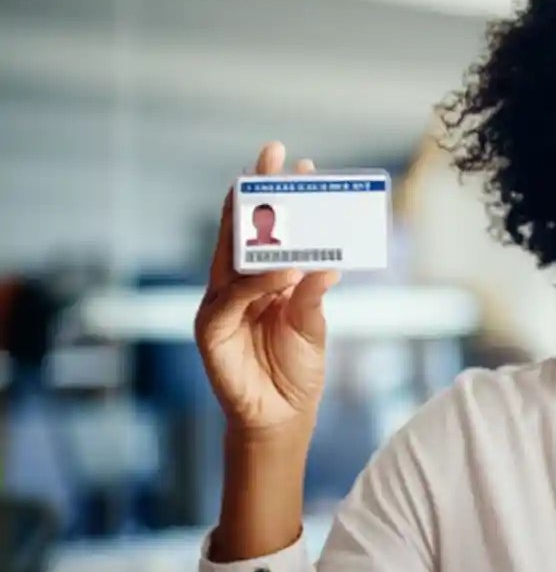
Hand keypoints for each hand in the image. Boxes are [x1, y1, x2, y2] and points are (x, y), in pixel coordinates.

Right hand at [194, 142, 340, 434]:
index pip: (266, 228)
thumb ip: (312, 294)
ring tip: (288, 197)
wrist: (281, 417)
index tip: (297, 162)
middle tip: (274, 154)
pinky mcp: (212, 329)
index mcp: (260, 279)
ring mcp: (221, 304)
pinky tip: (285, 272)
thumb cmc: (295, 370)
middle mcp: (235, 285)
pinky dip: (260, 283)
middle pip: (242, 227)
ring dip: (260, 225)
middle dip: (259, 189)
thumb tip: (327, 263)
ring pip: (235, 254)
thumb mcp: (312, 324)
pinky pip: (235, 298)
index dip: (277, 194)